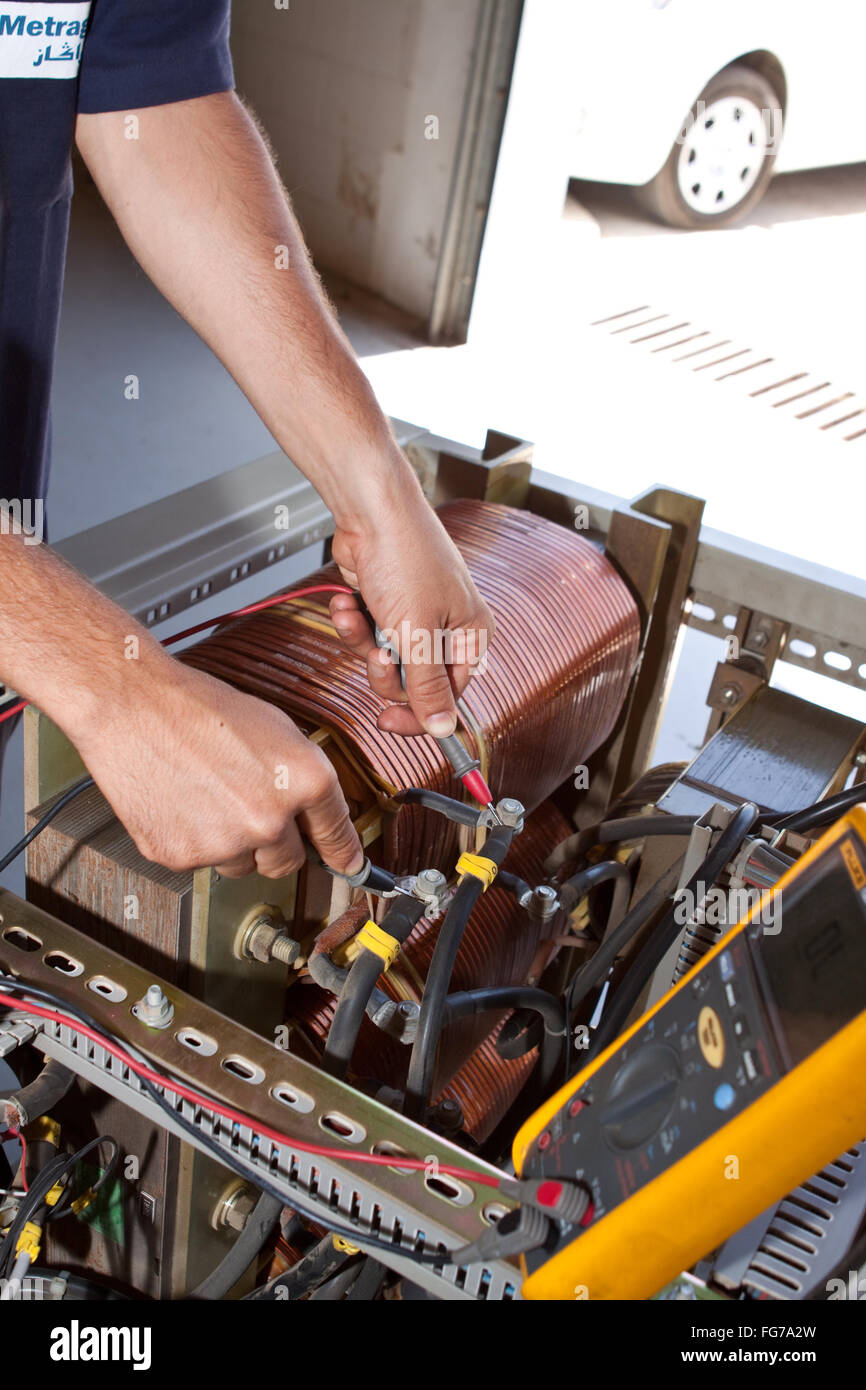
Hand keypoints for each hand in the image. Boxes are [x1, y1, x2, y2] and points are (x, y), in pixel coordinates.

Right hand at [73, 654, 362, 878]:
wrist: (132, 706)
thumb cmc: (199, 708)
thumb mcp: (275, 728)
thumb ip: (302, 777)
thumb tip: (317, 815)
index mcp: (304, 781)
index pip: (336, 836)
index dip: (344, 855)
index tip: (349, 868)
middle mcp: (269, 819)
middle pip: (286, 863)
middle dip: (274, 844)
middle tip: (246, 809)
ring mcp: (224, 843)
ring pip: (240, 865)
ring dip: (231, 843)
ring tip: (206, 795)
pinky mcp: (181, 856)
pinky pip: (199, 863)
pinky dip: (191, 840)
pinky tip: (181, 803)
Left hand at [329, 489, 493, 736]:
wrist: (371, 510)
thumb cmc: (406, 557)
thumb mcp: (416, 634)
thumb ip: (427, 686)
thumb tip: (444, 729)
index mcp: (469, 637)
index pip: (449, 697)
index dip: (418, 714)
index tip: (388, 722)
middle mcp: (446, 629)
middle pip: (413, 683)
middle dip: (384, 671)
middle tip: (376, 654)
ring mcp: (414, 616)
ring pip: (384, 661)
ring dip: (362, 642)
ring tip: (354, 615)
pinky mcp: (386, 606)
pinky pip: (367, 635)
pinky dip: (352, 622)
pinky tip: (346, 602)